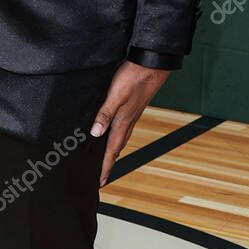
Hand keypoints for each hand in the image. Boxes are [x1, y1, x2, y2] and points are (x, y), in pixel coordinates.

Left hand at [90, 60, 170, 185]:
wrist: (152, 66)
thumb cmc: (134, 78)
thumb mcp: (115, 96)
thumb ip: (105, 114)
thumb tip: (95, 134)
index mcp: (123, 122)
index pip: (111, 151)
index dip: (105, 167)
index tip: (100, 182)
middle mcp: (128, 122)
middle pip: (116, 148)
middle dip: (108, 163)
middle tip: (101, 175)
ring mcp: (131, 115)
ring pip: (120, 138)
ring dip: (113, 150)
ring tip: (106, 159)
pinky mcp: (132, 107)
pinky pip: (123, 128)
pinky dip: (116, 136)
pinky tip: (113, 132)